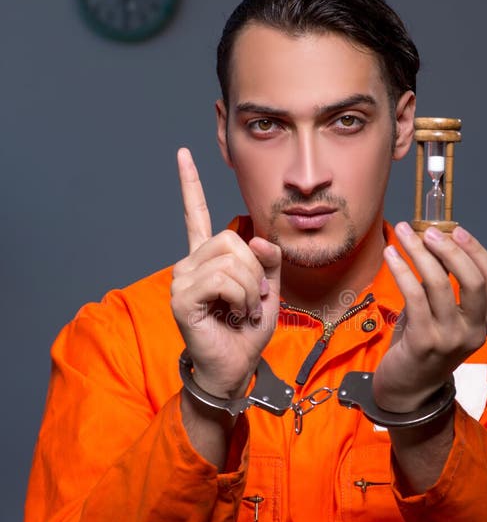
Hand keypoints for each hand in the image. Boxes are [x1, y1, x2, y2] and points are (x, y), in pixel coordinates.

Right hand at [171, 148, 281, 398]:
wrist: (234, 367)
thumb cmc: (247, 331)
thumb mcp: (270, 289)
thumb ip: (269, 260)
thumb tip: (257, 239)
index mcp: (207, 259)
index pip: (195, 213)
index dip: (189, 183)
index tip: (182, 153)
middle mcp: (189, 263)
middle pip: (231, 240)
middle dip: (256, 271)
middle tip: (255, 301)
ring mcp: (182, 279)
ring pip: (231, 259)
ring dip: (251, 289)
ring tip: (246, 311)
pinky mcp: (182, 297)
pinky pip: (223, 279)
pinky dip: (242, 298)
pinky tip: (236, 314)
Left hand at [372, 222, 486, 413]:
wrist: (407, 390)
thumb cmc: (423, 346)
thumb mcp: (442, 316)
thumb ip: (445, 286)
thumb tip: (434, 241)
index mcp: (484, 323)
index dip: (476, 250)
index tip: (455, 230)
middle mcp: (473, 331)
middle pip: (472, 279)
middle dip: (451, 249)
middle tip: (428, 231)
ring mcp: (450, 339)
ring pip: (440, 284)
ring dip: (419, 253)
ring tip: (403, 234)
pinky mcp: (423, 342)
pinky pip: (414, 296)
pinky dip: (401, 270)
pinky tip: (391, 255)